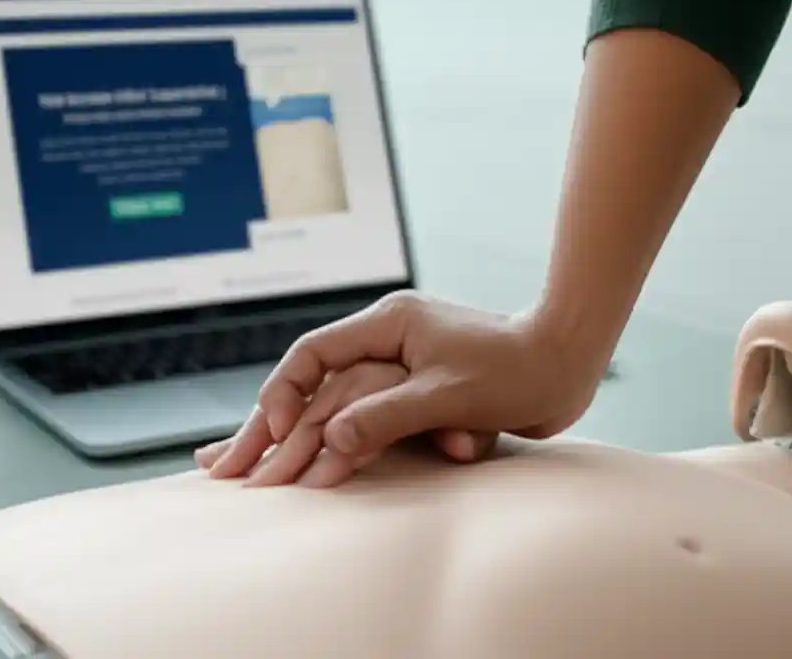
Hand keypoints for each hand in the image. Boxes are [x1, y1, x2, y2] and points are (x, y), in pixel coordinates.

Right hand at [226, 291, 609, 484]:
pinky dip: (329, 442)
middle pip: (310, 384)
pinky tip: (299, 461)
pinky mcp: (411, 392)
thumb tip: (330, 442)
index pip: (312, 355)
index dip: (284, 393)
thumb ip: (388, 416)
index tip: (274, 432)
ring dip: (292, 439)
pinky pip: (358, 417)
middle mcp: (385, 341)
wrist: (568, 364)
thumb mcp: (450, 394)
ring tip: (244, 467)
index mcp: (388, 325)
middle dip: (268, 426)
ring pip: (330, 404)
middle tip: (223, 465)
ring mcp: (396, 367)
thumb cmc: (517, 369)